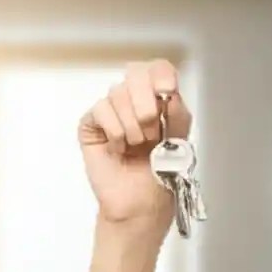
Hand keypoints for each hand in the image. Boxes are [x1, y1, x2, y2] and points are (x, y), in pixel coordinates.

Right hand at [77, 59, 192, 226]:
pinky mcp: (92, 124)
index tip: (167, 92)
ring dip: (132, 125)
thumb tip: (168, 93)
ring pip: (117, 93)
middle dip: (146, 104)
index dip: (161, 75)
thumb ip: (178, 113)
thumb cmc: (160, 175)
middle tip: (151, 132)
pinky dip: (115, 131)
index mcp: (158, 99)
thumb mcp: (179, 140)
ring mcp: (111, 110)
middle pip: (135, 73)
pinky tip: (119, 148)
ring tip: (136, 146)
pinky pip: (101, 109)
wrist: (140, 203)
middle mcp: (134, 99)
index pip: (157, 68)